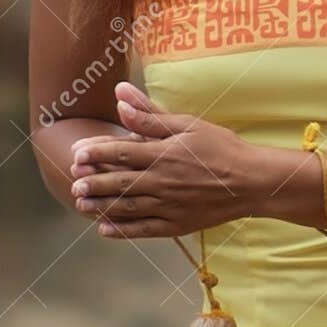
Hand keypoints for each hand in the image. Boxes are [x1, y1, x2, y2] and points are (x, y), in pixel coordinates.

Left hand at [70, 83, 269, 238]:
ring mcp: (169, 207)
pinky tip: (104, 229)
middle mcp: (163, 183)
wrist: (252, 182)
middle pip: (119, 183)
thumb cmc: (222, 148)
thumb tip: (121, 95)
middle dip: (93, 182)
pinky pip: (145, 230)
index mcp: (163, 155)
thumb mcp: (188, 125)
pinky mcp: (178, 224)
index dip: (96, 153)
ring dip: (101, 206)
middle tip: (73, 182)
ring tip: (80, 204)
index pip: (121, 153)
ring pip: (127, 208)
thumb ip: (150, 116)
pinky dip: (123, 231)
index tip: (76, 153)